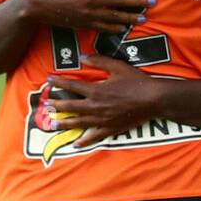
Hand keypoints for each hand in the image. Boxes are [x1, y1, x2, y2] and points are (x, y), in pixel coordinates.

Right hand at [21, 0, 151, 31]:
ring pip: (115, 16)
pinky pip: (103, 27)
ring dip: (130, 18)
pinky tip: (123, 28)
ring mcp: (88, 14)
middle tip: (153, 4)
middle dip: (139, 3)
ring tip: (143, 18)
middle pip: (121, 2)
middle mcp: (93, 0)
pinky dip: (114, 28)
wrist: (37, 2)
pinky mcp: (83, 24)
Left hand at [46, 53, 164, 146]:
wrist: (153, 99)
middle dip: (58, 105)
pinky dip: (84, 141)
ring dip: (65, 123)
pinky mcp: (111, 128)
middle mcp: (96, 106)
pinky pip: (94, 136)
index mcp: (96, 90)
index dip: (59, 82)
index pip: (72, 86)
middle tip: (47, 105)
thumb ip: (98, 61)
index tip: (49, 80)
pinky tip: (75, 144)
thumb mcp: (117, 66)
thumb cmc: (136, 81)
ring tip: (53, 124)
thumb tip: (83, 57)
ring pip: (79, 122)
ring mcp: (102, 119)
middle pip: (71, 106)